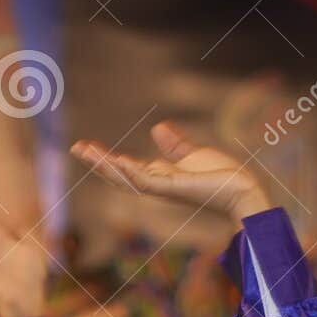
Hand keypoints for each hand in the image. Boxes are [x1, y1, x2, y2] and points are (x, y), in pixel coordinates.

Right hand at [71, 121, 269, 224]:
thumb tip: (157, 128)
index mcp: (157, 176)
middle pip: (117, 174)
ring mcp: (160, 188)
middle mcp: (153, 184)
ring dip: (104, 165)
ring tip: (86, 150)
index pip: (124, 167)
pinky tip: (118, 159)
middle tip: (75, 147)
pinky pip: (145, 181)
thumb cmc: (221, 176)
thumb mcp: (192, 153)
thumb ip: (173, 144)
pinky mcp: (172, 188)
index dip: (104, 157)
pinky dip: (130, 171)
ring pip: (124, 178)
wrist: (240, 188)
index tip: (86, 146)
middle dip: (96, 161)